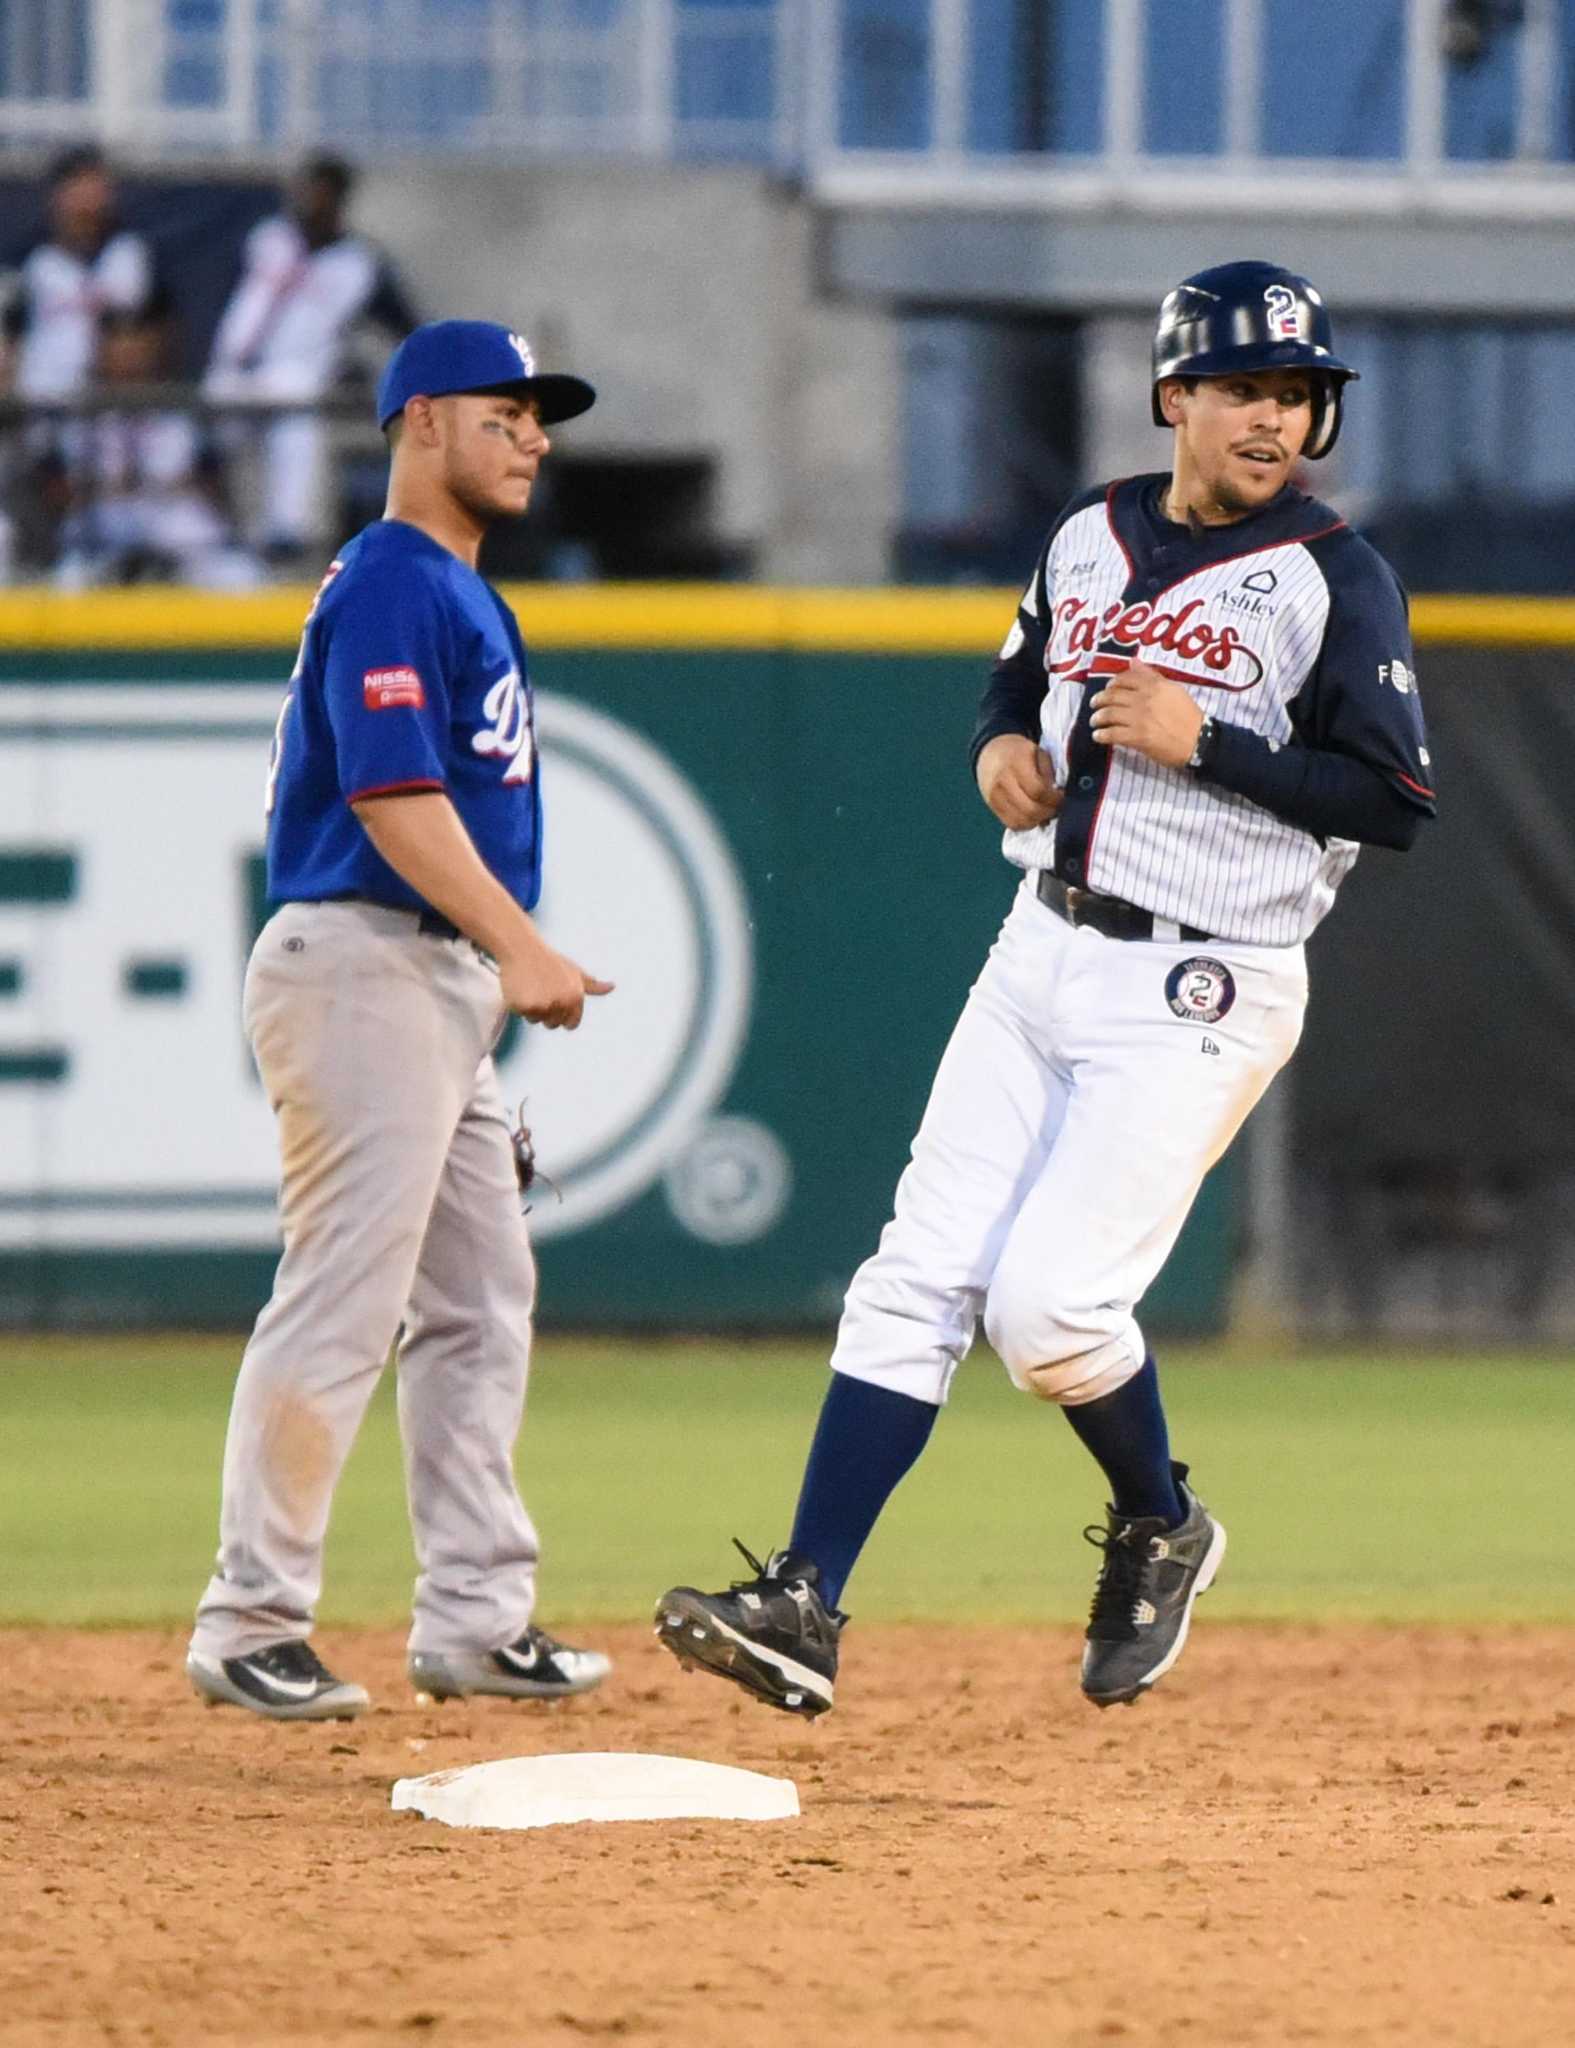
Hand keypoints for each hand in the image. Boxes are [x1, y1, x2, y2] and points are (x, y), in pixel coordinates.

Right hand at [500, 941, 613, 1030]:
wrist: (520, 947)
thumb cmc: (548, 960)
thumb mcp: (573, 971)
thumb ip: (592, 985)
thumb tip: (612, 987)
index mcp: (576, 996)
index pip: (571, 1024)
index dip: (561, 1015)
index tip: (553, 999)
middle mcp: (563, 1002)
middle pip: (553, 1024)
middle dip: (545, 1011)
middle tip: (539, 988)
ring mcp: (544, 1005)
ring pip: (536, 1021)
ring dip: (531, 1008)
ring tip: (530, 986)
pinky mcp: (526, 1006)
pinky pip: (523, 1015)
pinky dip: (518, 1005)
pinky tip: (520, 987)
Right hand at [976, 734, 1063, 828]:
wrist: (991, 754)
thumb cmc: (1020, 753)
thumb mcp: (1039, 753)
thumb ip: (1049, 774)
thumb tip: (1056, 799)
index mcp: (1017, 762)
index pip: (1038, 790)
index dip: (1054, 799)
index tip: (1062, 797)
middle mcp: (1003, 781)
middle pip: (1030, 809)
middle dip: (1048, 812)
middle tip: (1056, 807)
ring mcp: (994, 795)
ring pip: (1022, 820)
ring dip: (1038, 820)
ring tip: (1045, 812)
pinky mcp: (992, 806)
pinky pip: (1012, 824)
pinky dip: (1026, 824)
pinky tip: (1033, 816)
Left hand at [1088, 664, 1205, 769]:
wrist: (1199, 741)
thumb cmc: (1188, 716)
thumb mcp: (1173, 689)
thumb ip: (1151, 675)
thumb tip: (1133, 661)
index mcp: (1154, 686)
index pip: (1125, 679)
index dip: (1112, 683)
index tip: (1107, 688)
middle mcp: (1144, 699)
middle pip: (1113, 696)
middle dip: (1099, 700)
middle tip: (1094, 705)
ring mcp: (1139, 718)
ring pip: (1109, 714)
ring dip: (1098, 718)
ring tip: (1095, 721)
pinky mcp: (1137, 737)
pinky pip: (1112, 734)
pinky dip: (1102, 735)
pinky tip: (1098, 737)